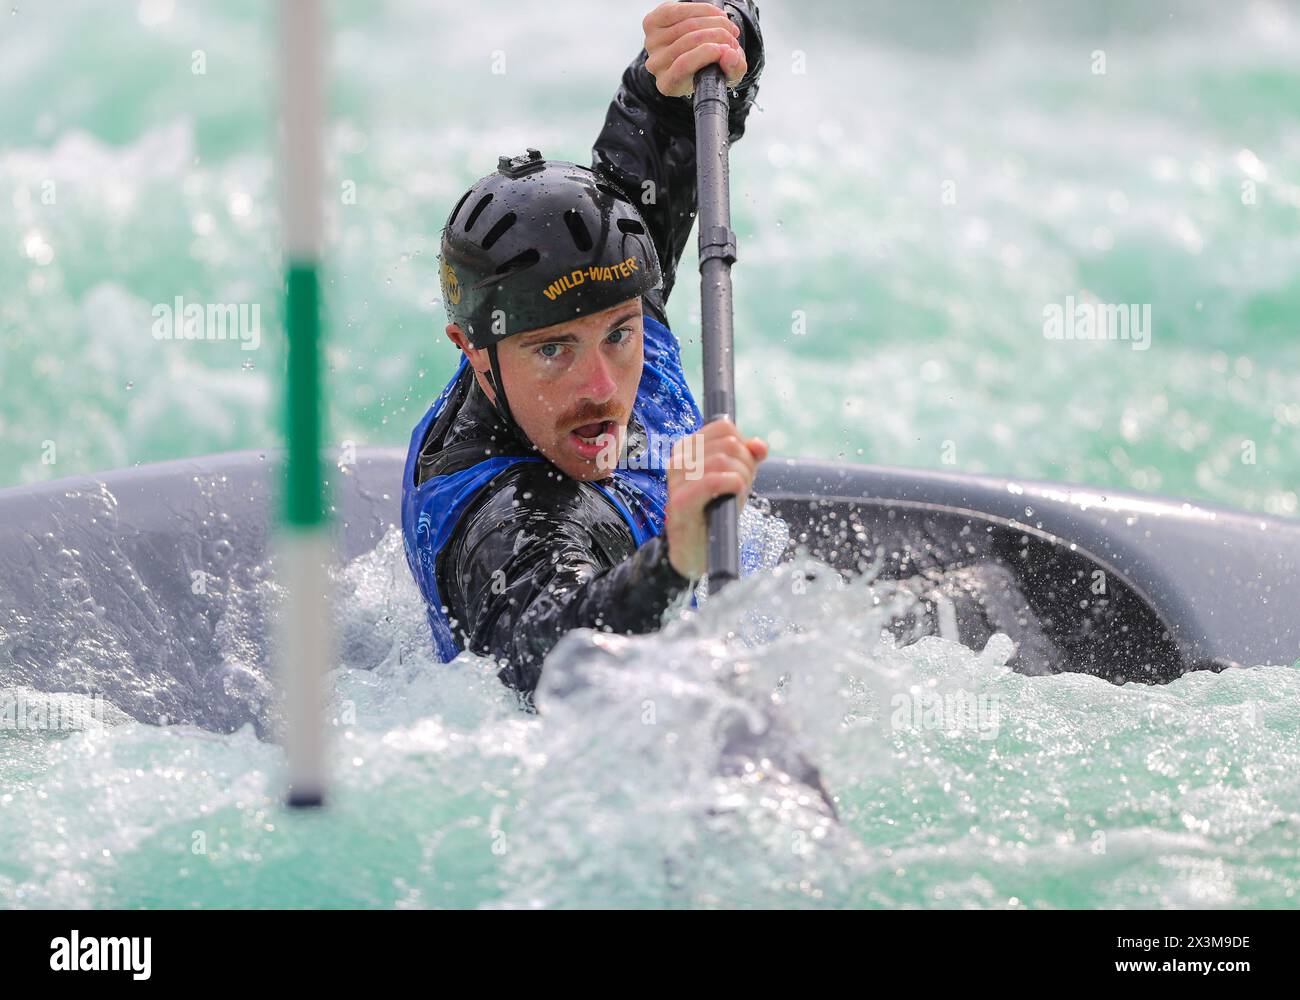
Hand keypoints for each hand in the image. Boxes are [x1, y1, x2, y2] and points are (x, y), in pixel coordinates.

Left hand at [643, 1, 746, 97]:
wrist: (694, 55)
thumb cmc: (707, 68)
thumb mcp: (725, 76)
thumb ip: (734, 70)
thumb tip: (732, 55)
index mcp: (668, 85)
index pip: (683, 65)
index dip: (708, 53)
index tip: (729, 49)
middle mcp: (656, 65)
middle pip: (688, 40)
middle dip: (718, 34)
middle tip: (733, 38)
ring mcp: (651, 43)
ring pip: (688, 24)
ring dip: (715, 21)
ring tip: (728, 28)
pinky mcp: (651, 23)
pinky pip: (679, 10)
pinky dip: (703, 9)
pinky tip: (716, 15)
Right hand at [664, 418, 767, 578]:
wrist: (695, 550)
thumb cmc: (714, 511)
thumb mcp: (734, 479)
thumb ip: (747, 459)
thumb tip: (760, 446)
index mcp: (687, 448)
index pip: (724, 428)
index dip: (743, 446)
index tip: (743, 468)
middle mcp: (678, 459)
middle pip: (728, 443)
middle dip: (746, 465)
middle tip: (743, 486)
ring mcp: (676, 479)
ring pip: (723, 461)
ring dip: (742, 478)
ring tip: (738, 495)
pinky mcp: (680, 501)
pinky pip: (713, 481)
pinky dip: (733, 485)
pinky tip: (735, 495)